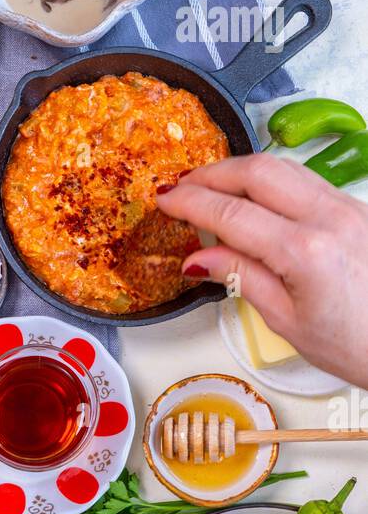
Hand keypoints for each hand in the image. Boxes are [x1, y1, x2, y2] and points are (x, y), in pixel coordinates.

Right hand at [156, 154, 367, 385]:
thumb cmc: (355, 344)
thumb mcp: (286, 321)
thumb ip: (241, 277)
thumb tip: (198, 258)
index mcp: (306, 251)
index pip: (233, 213)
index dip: (191, 202)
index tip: (164, 201)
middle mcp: (330, 217)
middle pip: (259, 171)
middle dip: (213, 173)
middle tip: (180, 187)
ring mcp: (349, 206)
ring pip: (284, 169)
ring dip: (241, 173)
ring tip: (210, 190)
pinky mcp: (357, 208)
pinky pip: (306, 181)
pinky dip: (270, 183)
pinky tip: (252, 200)